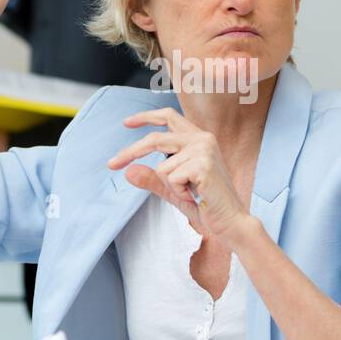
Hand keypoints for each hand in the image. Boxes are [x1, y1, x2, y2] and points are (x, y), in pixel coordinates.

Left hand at [107, 108, 252, 241]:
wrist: (229, 222)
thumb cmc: (205, 205)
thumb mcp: (172, 190)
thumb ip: (152, 179)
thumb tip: (128, 172)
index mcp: (198, 139)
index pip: (169, 117)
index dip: (146, 117)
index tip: (126, 123)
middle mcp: (202, 139)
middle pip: (155, 139)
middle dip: (130, 152)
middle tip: (111, 164)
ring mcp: (204, 150)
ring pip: (162, 167)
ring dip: (171, 187)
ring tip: (191, 194)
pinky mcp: (203, 165)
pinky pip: (170, 178)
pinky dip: (178, 192)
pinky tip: (195, 196)